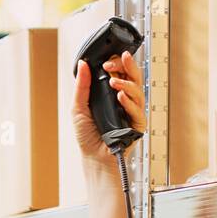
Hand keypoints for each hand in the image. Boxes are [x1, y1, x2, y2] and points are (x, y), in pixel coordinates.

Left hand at [72, 50, 145, 170]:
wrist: (93, 156)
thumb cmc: (87, 135)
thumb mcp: (78, 107)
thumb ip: (82, 86)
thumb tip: (83, 65)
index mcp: (112, 94)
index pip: (120, 72)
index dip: (116, 64)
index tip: (107, 62)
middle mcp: (124, 101)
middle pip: (133, 77)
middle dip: (128, 66)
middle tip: (119, 60)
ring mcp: (132, 112)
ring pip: (138, 91)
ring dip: (127, 83)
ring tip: (115, 82)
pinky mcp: (137, 125)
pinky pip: (138, 111)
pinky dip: (129, 102)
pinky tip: (121, 97)